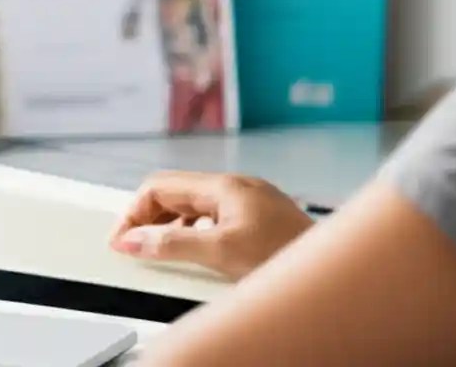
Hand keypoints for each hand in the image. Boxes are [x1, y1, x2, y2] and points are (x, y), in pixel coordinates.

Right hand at [109, 171, 313, 280]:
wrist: (333, 269)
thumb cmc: (288, 254)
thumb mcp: (220, 252)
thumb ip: (173, 243)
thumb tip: (134, 240)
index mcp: (224, 185)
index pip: (160, 186)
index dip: (134, 213)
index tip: (122, 241)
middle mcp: (235, 187)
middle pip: (175, 193)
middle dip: (148, 218)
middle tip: (133, 248)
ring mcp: (249, 202)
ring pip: (193, 206)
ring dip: (169, 226)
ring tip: (158, 252)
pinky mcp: (259, 219)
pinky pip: (212, 218)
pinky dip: (193, 232)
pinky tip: (195, 252)